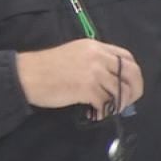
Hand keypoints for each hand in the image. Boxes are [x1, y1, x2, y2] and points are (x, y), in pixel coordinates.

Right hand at [15, 39, 142, 118]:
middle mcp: (97, 56)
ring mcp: (93, 72)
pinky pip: (107, 103)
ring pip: (120, 90)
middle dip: (134, 90)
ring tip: (105, 110)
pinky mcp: (87, 88)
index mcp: (94, 46)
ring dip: (117, 104)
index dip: (133, 73)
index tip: (129, 85)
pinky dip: (104, 112)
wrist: (27, 75)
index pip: (126, 57)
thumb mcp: (73, 54)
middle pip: (130, 73)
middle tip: (126, 103)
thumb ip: (93, 61)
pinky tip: (94, 114)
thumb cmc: (45, 67)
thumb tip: (111, 80)